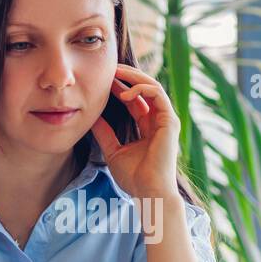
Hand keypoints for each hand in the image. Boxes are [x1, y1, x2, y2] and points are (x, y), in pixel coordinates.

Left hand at [91, 63, 180, 201]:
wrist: (148, 193)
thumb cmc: (134, 178)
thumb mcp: (113, 151)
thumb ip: (105, 133)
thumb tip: (91, 118)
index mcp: (148, 127)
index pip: (136, 100)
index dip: (120, 87)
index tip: (104, 81)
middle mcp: (159, 121)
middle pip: (145, 89)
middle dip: (128, 76)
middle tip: (110, 68)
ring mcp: (166, 120)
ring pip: (153, 87)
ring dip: (134, 77)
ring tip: (116, 74)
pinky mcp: (170, 122)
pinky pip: (158, 95)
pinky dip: (142, 89)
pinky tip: (125, 93)